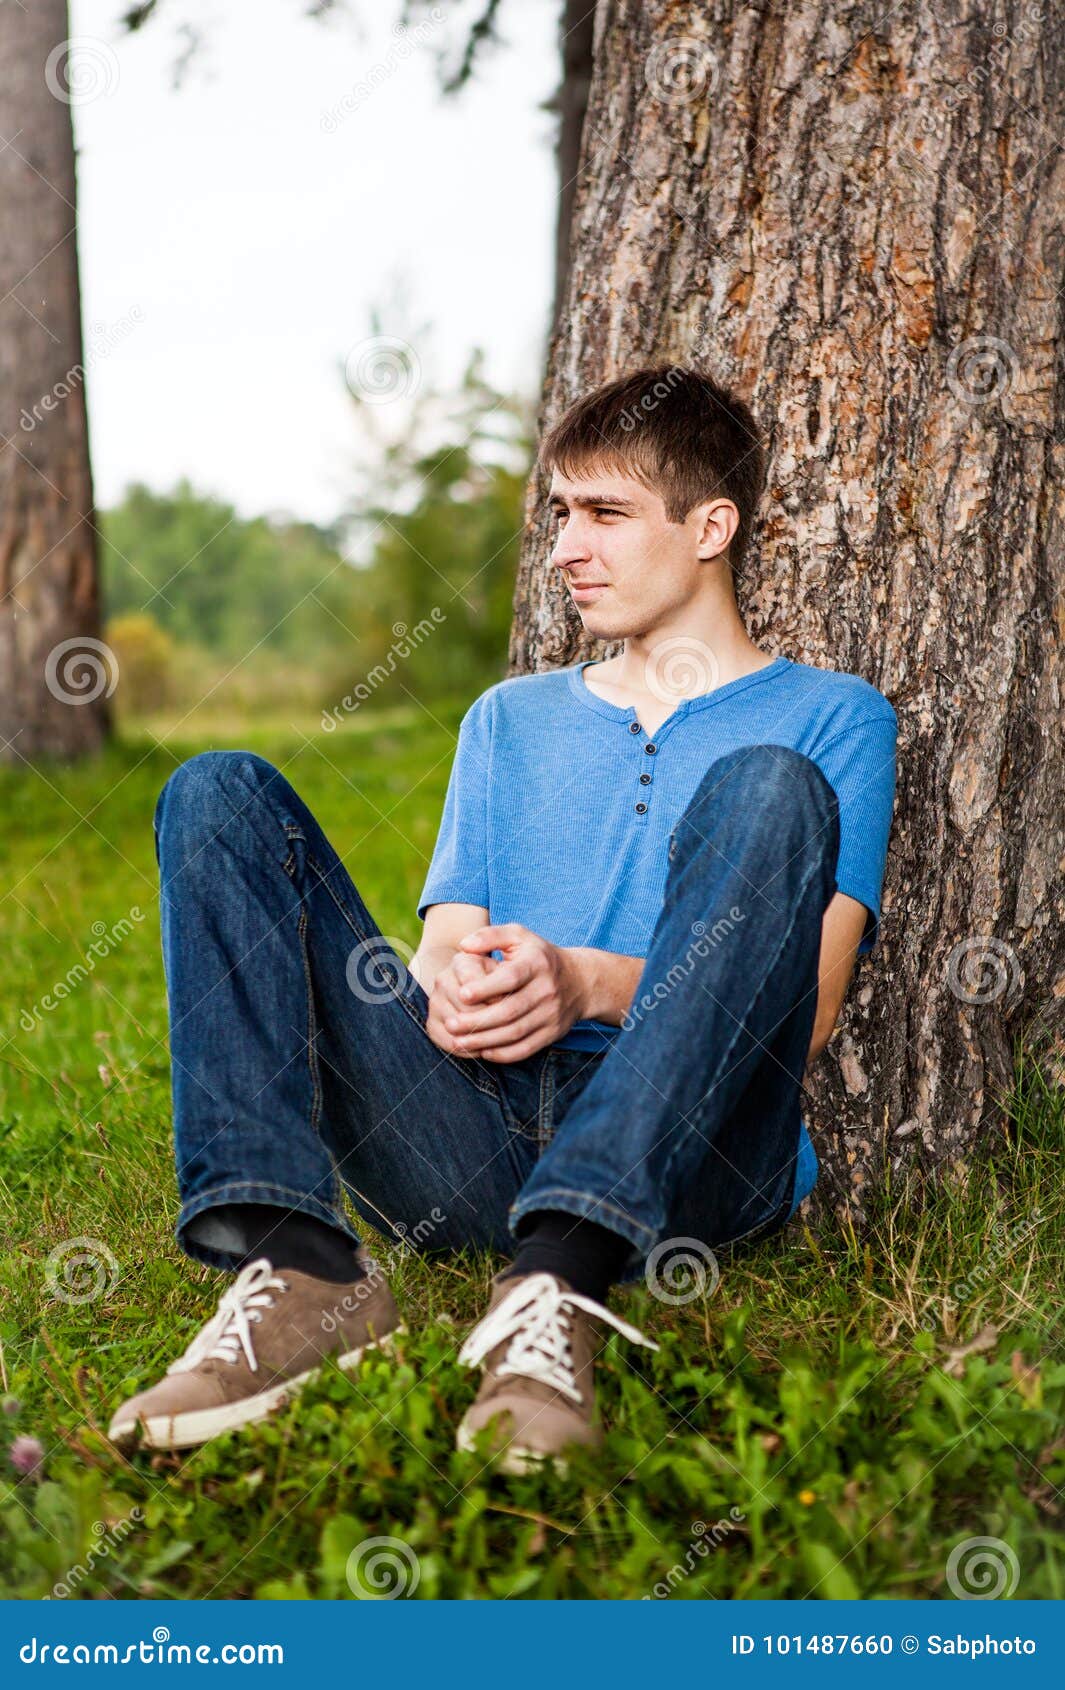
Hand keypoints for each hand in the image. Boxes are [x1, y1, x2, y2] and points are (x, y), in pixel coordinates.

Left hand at [438, 923, 587, 1062]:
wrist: (580, 981)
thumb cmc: (538, 956)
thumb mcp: (519, 936)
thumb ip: (490, 936)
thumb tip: (463, 946)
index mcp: (537, 963)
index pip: (510, 978)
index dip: (485, 987)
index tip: (461, 994)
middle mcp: (547, 990)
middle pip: (510, 1011)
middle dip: (477, 1021)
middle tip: (451, 1025)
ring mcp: (551, 1014)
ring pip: (515, 1033)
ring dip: (485, 1041)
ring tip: (459, 1042)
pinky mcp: (553, 1033)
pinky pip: (526, 1048)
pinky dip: (503, 1054)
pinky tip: (483, 1052)